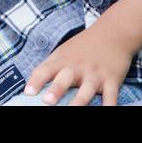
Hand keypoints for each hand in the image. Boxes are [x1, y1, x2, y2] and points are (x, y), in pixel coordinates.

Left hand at [22, 24, 136, 105]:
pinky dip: (110, 105)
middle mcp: (78, 67)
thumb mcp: (62, 53)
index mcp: (63, 61)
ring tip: (72, 110)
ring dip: (79, 101)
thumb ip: (48, 69)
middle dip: (57, 89)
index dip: (36, 81)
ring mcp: (95, 74)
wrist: (113, 32)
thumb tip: (29, 89)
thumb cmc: (83, 47)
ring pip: (87, 89)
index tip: (28, 92)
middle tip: (47, 101)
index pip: (46, 70)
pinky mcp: (112, 79)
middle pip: (65, 78)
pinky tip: (108, 110)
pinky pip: (111, 95)